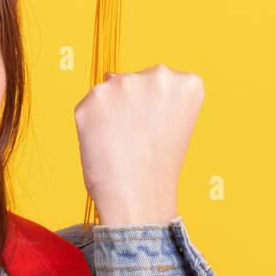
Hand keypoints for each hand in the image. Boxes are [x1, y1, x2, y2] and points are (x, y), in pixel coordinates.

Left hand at [73, 65, 203, 225]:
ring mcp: (124, 84)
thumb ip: (152, 94)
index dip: (154, 111)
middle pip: (133, 82)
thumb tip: (110, 76)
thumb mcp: (173, 122)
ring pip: (109, 92)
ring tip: (122, 143)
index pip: (161, 84)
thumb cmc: (156, 166)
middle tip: (138, 140)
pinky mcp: (94, 98)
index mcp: (187, 83)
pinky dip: (90, 124)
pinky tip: (104, 143)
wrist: (138, 199)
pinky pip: (87, 107)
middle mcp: (159, 75)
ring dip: (110, 113)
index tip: (158, 132)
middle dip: (130, 107)